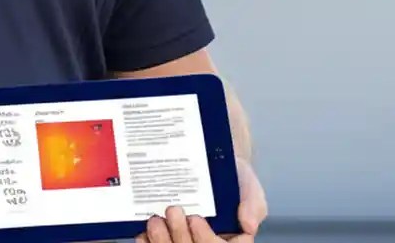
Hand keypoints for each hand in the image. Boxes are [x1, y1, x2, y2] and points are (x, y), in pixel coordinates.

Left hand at [136, 156, 267, 242]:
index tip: (195, 218)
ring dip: (161, 241)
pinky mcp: (166, 237)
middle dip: (180, 237)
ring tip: (155, 220)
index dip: (206, 239)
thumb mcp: (249, 188)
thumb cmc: (233, 178)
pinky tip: (141, 234)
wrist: (210, 160)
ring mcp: (185, 241)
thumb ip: (253, 205)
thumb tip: (248, 225)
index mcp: (230, 241)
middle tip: (172, 212)